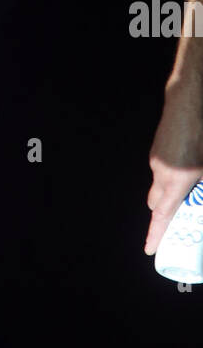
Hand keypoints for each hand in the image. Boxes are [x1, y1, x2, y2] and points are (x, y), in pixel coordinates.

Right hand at [145, 83, 202, 253]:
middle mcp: (163, 172)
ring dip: (172, 193)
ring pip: (160, 187)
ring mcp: (157, 161)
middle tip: (183, 217)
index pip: (163, 216)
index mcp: (179, 178)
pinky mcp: (157, 151)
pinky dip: (171, 176)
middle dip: (167, 213)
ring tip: (192, 184)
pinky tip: (189, 163)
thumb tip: (200, 196)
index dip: (156, 235)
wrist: (189, 99)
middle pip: (157, 204)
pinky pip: (161, 172)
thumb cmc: (202, 131)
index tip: (150, 249)